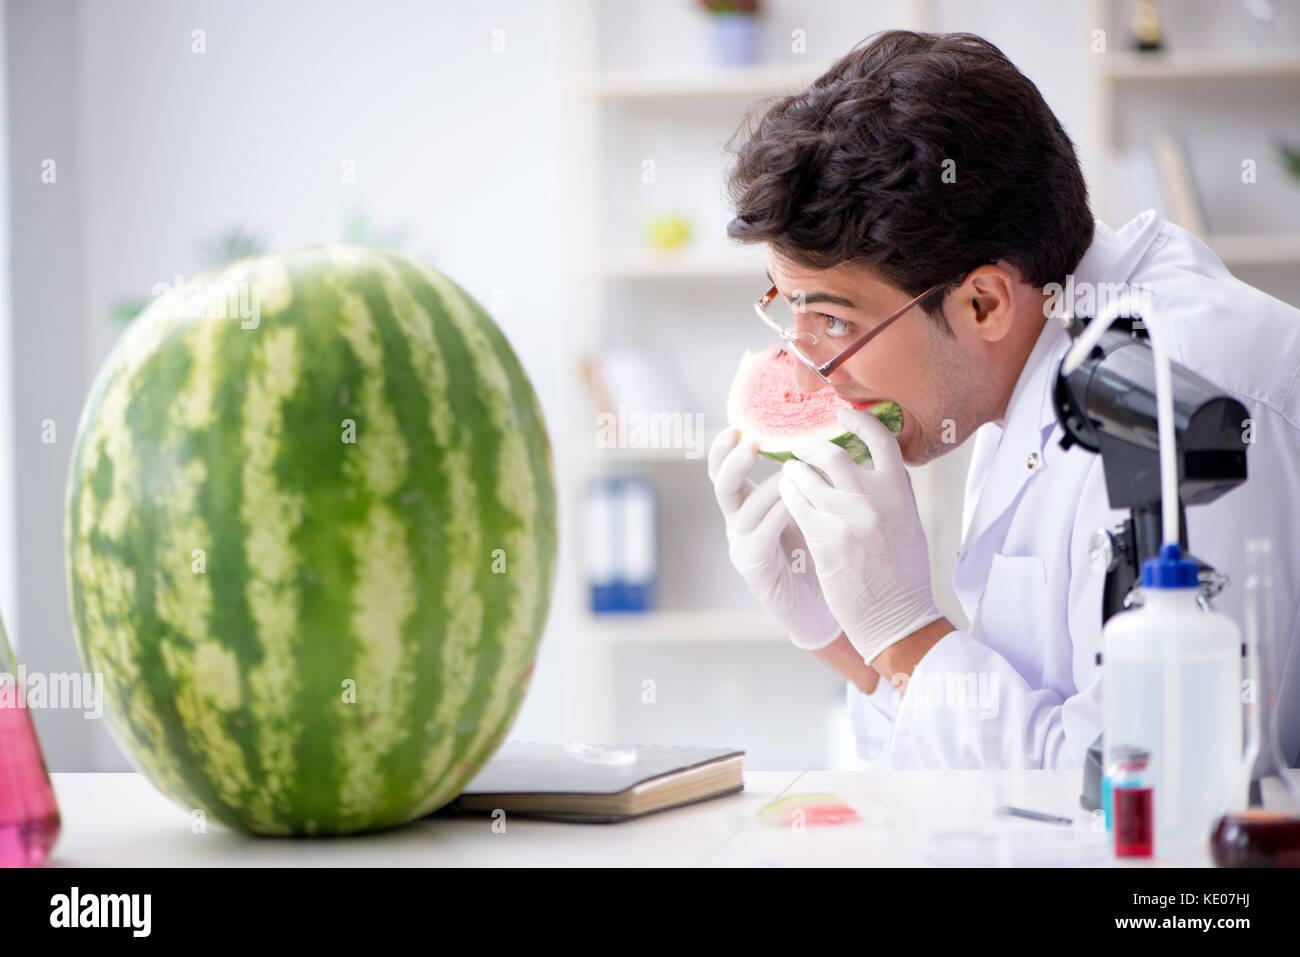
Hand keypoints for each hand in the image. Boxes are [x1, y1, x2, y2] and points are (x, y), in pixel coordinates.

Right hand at [708, 428, 840, 649]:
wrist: (825, 609)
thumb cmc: (823, 554)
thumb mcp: (813, 509)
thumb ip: (807, 482)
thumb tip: (822, 440)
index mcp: (750, 503)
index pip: (726, 470)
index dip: (724, 448)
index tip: (737, 426)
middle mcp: (740, 522)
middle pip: (722, 485)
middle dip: (731, 461)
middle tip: (750, 442)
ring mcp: (742, 545)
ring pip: (743, 509)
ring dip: (767, 488)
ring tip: (791, 475)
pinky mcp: (753, 568)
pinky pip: (759, 535)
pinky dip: (777, 515)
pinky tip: (795, 505)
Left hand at [777, 408, 942, 664]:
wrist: (897, 618)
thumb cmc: (904, 575)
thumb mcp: (908, 523)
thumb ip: (890, 493)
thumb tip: (870, 466)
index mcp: (901, 493)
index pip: (882, 440)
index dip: (860, 422)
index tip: (843, 416)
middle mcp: (874, 500)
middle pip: (834, 455)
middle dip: (812, 448)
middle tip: (803, 449)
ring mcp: (847, 519)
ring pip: (807, 478)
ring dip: (793, 472)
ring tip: (790, 472)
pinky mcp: (824, 539)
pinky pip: (796, 504)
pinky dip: (787, 494)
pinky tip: (785, 495)